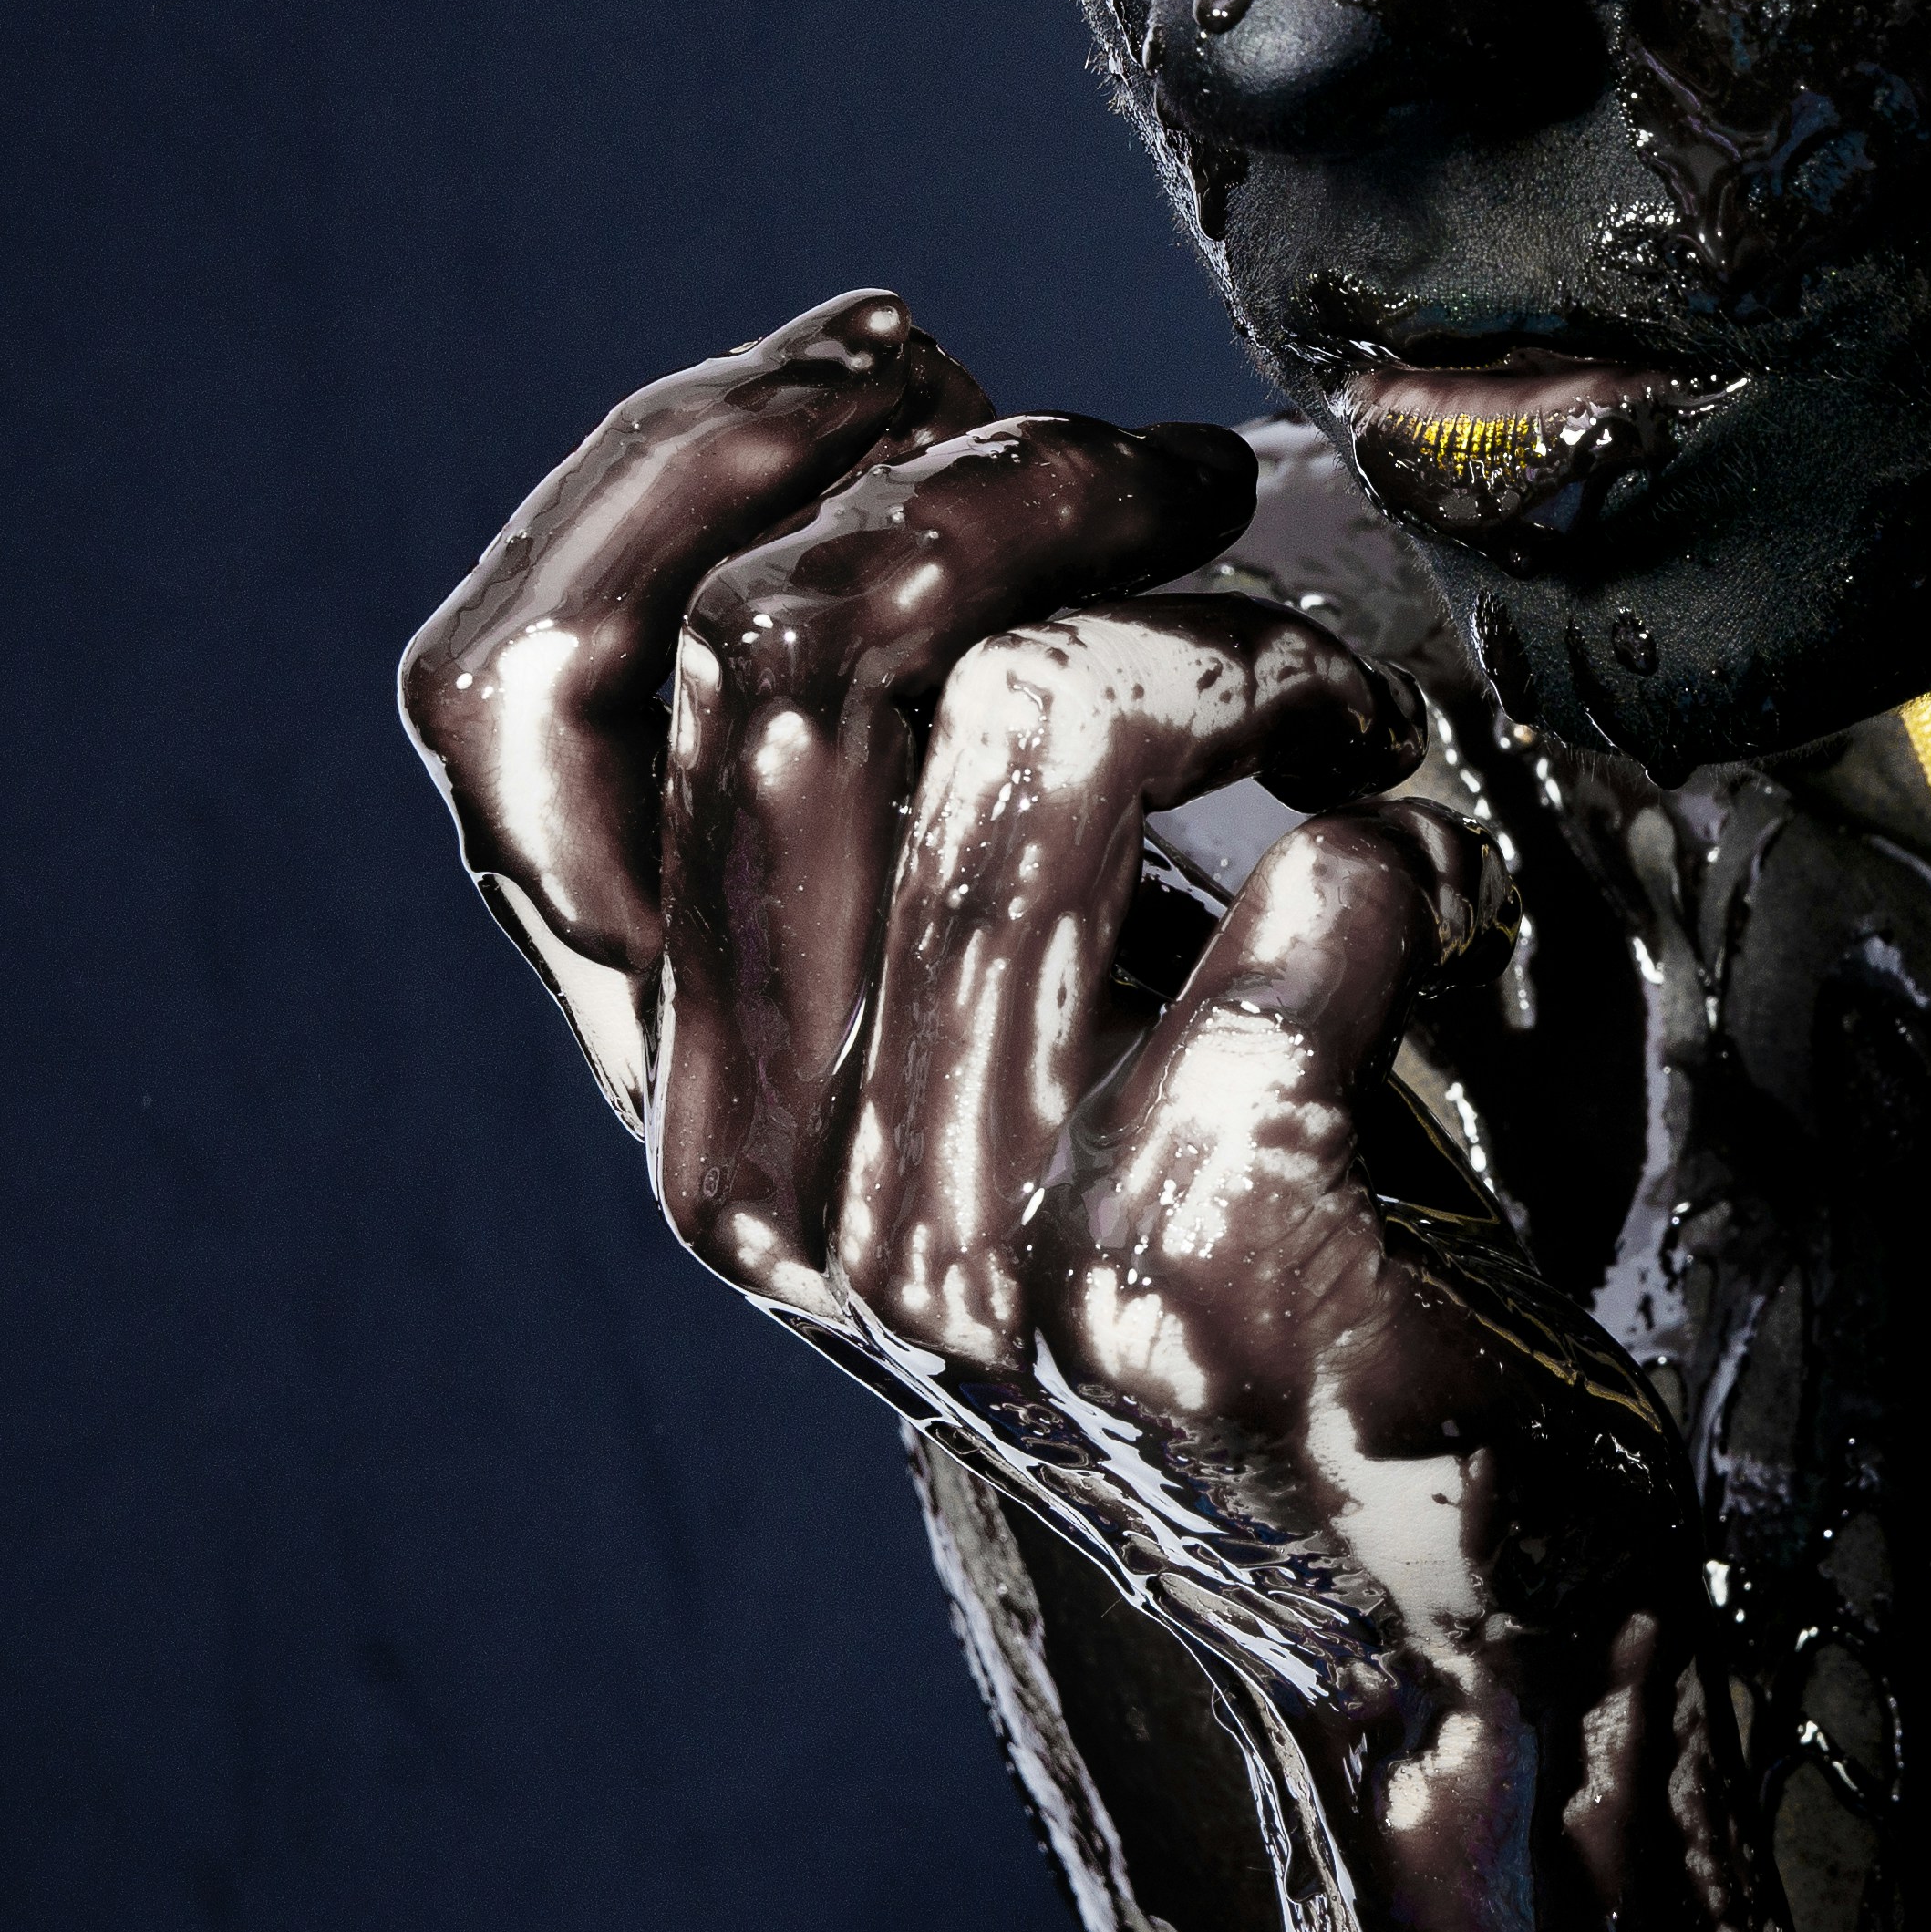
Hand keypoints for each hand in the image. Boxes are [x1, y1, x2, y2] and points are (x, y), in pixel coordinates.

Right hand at [391, 287, 1647, 1661]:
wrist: (1423, 1579)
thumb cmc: (1226, 1182)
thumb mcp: (982, 961)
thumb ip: (881, 737)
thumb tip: (891, 384)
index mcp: (670, 1058)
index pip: (507, 702)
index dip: (683, 456)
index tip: (900, 353)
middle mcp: (749, 1168)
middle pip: (780, 652)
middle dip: (1012, 473)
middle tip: (1192, 481)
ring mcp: (949, 1259)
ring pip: (1039, 733)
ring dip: (1243, 637)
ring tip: (1341, 703)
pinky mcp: (1185, 1306)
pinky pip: (1294, 915)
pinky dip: (1391, 843)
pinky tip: (1415, 898)